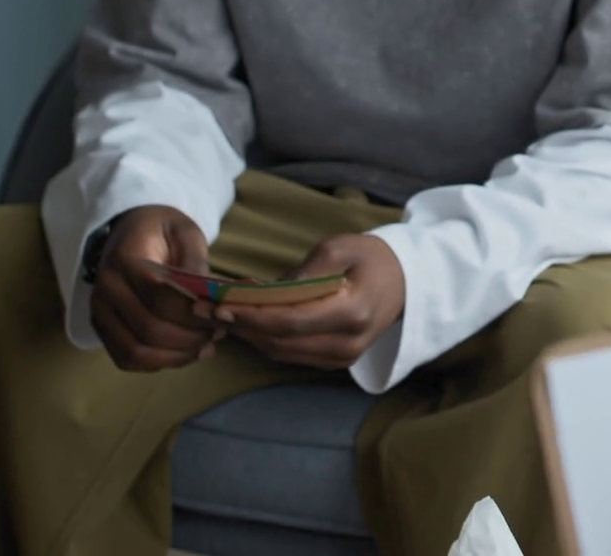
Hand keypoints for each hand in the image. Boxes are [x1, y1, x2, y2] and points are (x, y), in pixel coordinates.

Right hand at [90, 206, 220, 372]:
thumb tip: (213, 299)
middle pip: (149, 329)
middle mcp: (105, 289)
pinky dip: (159, 363)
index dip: (194, 312)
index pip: (160, 296)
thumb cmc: (163, 232)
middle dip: (191, 337)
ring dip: (177, 355)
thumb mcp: (186, 234)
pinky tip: (186, 353)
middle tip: (220, 330)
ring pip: (136, 351)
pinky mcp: (102, 330)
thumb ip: (197, 264)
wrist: (132, 232)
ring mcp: (99, 313)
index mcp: (125, 260)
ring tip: (206, 345)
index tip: (222, 314)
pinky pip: (127, 359)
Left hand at [221, 234, 404, 369]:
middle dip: (240, 326)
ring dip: (247, 335)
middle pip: (280, 343)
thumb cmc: (371, 257)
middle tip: (204, 309)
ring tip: (217, 314)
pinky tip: (244, 322)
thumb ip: (303, 273)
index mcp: (351, 314)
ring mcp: (341, 359)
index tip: (220, 303)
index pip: (289, 321)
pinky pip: (290, 354)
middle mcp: (346, 345)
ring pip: (281, 353)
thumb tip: (263, 292)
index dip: (251, 316)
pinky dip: (264, 339)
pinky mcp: (335, 362)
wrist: (406, 281)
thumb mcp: (339, 248)